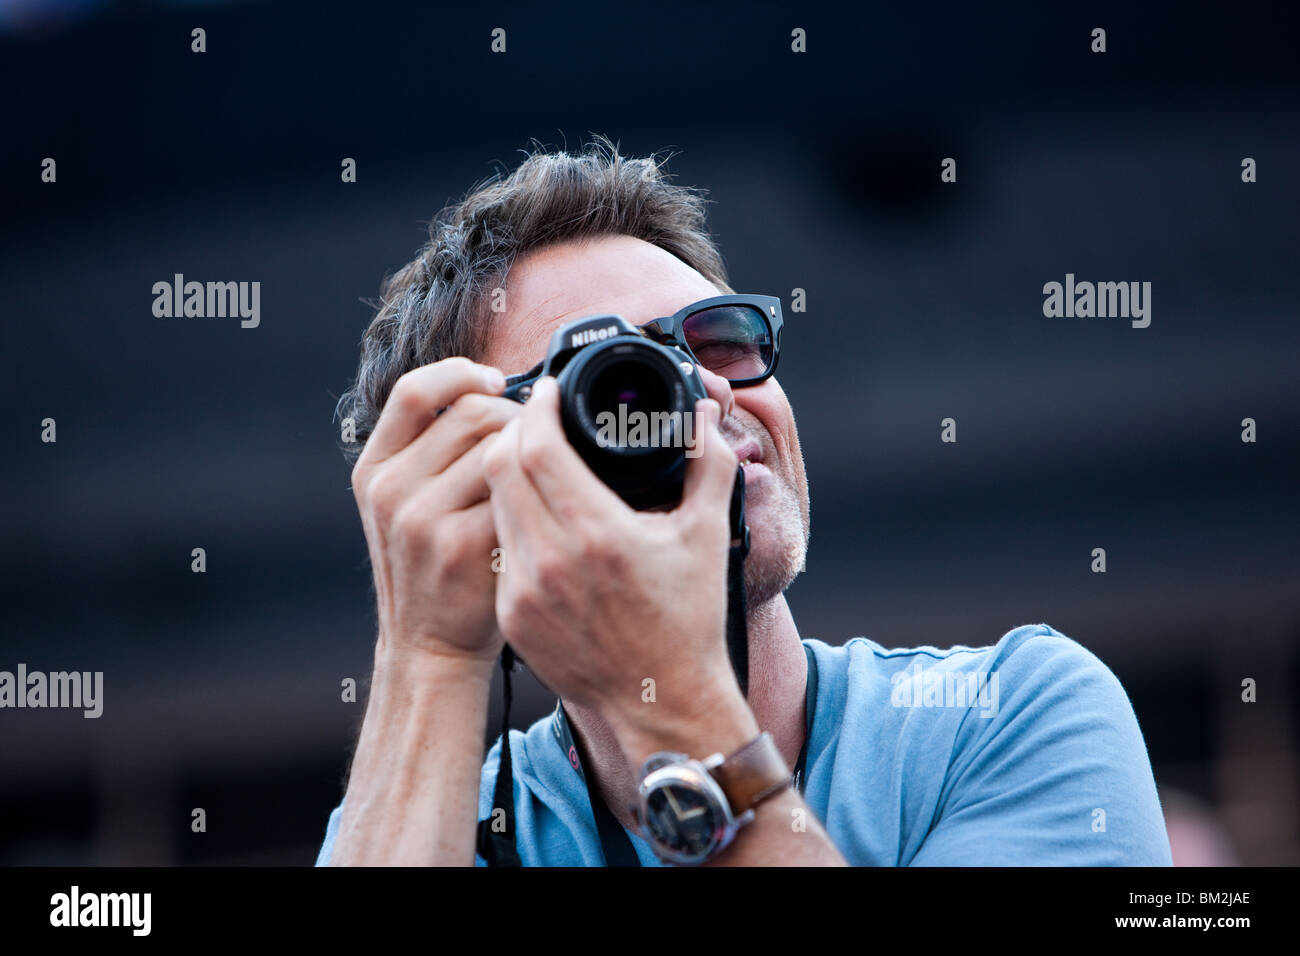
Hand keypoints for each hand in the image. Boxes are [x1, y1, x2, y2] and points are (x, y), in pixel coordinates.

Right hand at [350, 357, 519, 664]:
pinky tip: (534, 513)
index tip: (495, 379)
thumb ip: (431, 451)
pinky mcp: (460, 545)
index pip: (414, 391)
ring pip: (498, 450)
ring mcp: (422, 518)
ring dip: (528, 456)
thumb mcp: (405, 504)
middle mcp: (390, 489)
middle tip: (531, 443)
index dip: (460, 374)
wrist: (430, 645)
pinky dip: (532, 495)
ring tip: (534, 479)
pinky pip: (514, 493)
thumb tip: (492, 388)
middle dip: (514, 418)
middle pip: (470, 413)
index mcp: (374, 469)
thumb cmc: (435, 568)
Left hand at [481, 376, 752, 755]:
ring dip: (507, 475)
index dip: (537, 408)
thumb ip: (710, 463)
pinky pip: (498, 549)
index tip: (547, 392)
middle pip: (501, 467)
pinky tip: (534, 517)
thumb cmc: (689, 621)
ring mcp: (524, 592)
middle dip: (513, 432)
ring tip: (533, 464)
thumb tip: (703, 415)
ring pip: (493, 505)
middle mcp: (552, 560)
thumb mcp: (707, 534)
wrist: (662, 701)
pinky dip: (511, 521)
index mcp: (598, 532)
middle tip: (535, 420)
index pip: (537, 446)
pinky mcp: (512, 617)